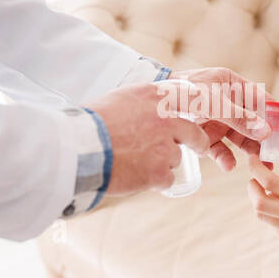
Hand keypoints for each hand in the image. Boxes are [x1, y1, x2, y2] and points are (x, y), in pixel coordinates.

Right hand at [84, 83, 210, 195]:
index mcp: (155, 97)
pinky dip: (154, 181)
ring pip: (176, 159)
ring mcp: (165, 146)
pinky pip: (167, 179)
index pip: (192, 96)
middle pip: (195, 134)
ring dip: (162, 163)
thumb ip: (142, 104)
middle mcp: (166, 119)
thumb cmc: (90, 124)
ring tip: (135, 162)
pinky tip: (135, 175)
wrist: (79, 148)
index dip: (198, 107)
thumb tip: (152, 110)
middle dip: (198, 144)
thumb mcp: (119, 99)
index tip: (199, 115)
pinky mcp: (160, 171)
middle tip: (198, 149)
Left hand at [166, 66, 272, 171]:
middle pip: (253, 122)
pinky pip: (219, 148)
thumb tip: (266, 133)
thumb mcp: (213, 103)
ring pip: (239, 137)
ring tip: (260, 166)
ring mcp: (215, 118)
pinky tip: (229, 166)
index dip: (276, 116)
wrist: (150, 103)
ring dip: (249, 152)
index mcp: (232, 84)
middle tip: (276, 157)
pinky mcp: (203, 134)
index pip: (262, 100)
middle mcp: (226, 101)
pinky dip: (225, 157)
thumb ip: (240, 118)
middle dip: (264, 140)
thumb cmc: (181, 92)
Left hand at [246, 153, 278, 258]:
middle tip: (255, 179)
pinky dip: (275, 214)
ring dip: (262, 201)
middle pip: (260, 204)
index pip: (272, 183)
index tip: (253, 161)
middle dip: (252, 188)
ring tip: (277, 193)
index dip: (256, 170)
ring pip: (264, 216)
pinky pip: (276, 227)